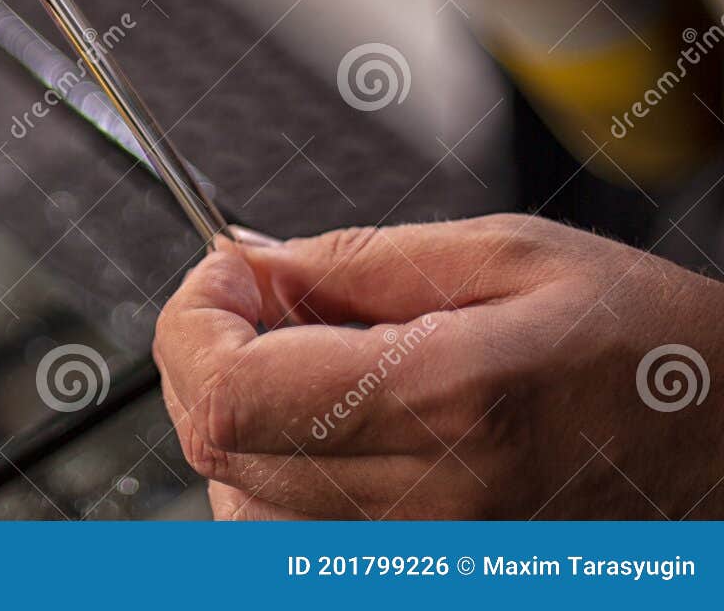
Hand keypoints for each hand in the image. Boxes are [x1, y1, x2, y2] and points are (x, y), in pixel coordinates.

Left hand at [153, 214, 723, 518]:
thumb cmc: (638, 342)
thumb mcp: (504, 254)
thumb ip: (355, 260)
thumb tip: (247, 262)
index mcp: (449, 402)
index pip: (231, 391)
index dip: (193, 320)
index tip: (226, 273)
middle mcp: (430, 504)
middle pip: (219, 447)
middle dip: (206, 353)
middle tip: (265, 298)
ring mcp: (427, 560)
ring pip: (239, 503)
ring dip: (237, 414)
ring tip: (308, 355)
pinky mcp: (427, 577)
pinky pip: (291, 541)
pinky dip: (274, 473)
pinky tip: (327, 419)